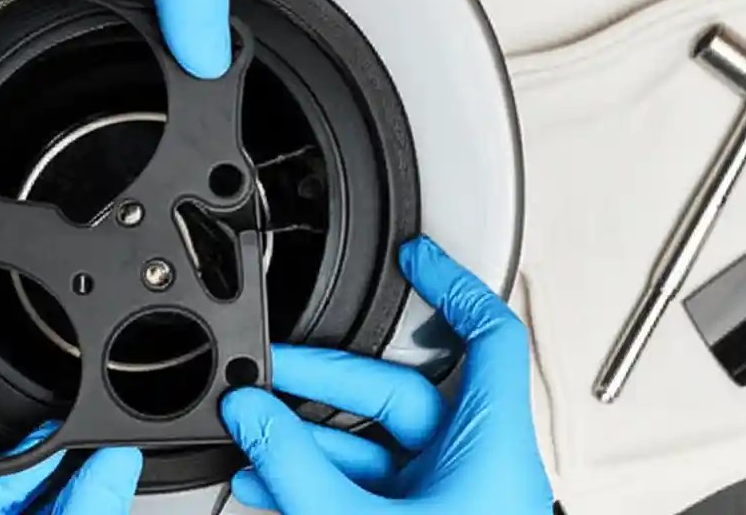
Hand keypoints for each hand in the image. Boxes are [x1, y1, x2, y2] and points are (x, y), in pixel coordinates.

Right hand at [220, 236, 552, 513]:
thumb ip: (297, 468)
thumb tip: (253, 416)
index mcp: (493, 454)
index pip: (489, 337)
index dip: (453, 286)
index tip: (417, 255)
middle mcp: (477, 471)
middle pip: (400, 394)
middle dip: (323, 385)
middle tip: (265, 379)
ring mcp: (450, 502)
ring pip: (374, 448)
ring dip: (309, 440)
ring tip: (252, 433)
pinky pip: (368, 488)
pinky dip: (319, 481)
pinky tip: (271, 482)